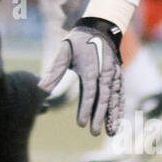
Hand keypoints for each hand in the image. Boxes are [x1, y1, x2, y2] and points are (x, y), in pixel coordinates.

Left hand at [39, 17, 124, 135]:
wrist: (98, 27)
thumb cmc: (77, 41)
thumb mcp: (64, 52)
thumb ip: (54, 72)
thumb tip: (41, 89)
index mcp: (90, 68)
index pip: (89, 93)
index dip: (86, 109)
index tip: (82, 124)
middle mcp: (104, 73)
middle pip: (104, 99)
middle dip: (100, 117)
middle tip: (94, 133)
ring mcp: (113, 75)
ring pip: (115, 98)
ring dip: (114, 115)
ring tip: (111, 132)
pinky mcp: (117, 76)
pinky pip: (120, 93)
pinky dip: (120, 107)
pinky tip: (117, 120)